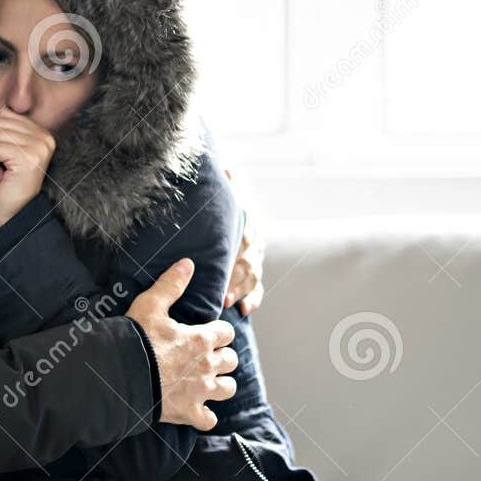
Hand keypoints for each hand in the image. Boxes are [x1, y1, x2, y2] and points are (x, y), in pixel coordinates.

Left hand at [0, 103, 54, 229]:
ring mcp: (39, 147)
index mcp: (41, 133)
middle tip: (2, 166)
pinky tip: (3, 176)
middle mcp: (45, 138)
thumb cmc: (3, 186)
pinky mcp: (29, 157)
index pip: (5, 113)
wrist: (9, 215)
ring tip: (3, 171)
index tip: (3, 157)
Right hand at [124, 258, 237, 429]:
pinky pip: (208, 419)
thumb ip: (171, 284)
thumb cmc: (137, 340)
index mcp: (202, 340)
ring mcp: (201, 392)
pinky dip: (204, 416)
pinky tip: (196, 410)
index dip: (219, 332)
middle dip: (221, 357)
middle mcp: (207, 366)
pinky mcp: (190, 413)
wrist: (123, 376)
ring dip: (220, 385)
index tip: (207, 333)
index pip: (227, 333)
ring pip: (227, 389)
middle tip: (205, 356)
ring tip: (207, 382)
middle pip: (231, 361)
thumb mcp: (150, 306)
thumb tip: (188, 263)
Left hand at [221, 167, 264, 315]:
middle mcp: (255, 243)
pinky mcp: (255, 272)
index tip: (229, 263)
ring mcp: (256, 259)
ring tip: (227, 303)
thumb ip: (228, 185)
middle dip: (236, 279)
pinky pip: (258, 288)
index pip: (246, 239)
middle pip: (248, 263)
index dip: (239, 252)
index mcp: (248, 225)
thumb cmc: (225, 205)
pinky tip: (245, 310)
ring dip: (242, 291)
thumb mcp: (227, 195)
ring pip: (253, 277)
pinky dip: (253, 299)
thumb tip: (226, 169)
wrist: (240, 210)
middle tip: (222, 294)